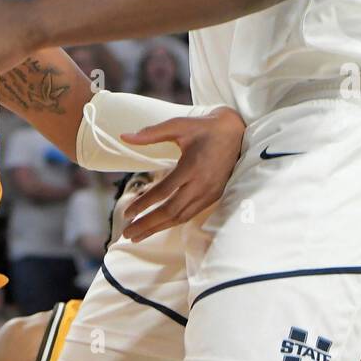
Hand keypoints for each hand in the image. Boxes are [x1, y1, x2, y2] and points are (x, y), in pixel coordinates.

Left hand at [119, 107, 244, 241]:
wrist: (236, 132)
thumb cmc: (203, 128)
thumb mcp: (177, 125)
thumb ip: (150, 133)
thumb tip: (124, 137)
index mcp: (191, 166)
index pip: (164, 192)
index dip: (144, 204)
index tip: (127, 214)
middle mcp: (201, 183)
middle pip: (171, 211)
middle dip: (147, 224)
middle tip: (127, 233)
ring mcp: (209, 192)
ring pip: (181, 217)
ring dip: (158, 228)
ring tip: (138, 235)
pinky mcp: (213, 196)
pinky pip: (190, 214)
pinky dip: (173, 222)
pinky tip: (159, 225)